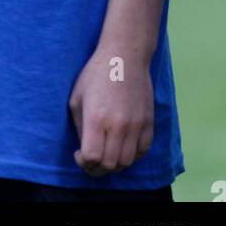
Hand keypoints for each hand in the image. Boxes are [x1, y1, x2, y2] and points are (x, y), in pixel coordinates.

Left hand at [68, 47, 153, 175]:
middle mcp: (118, 125)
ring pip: (127, 162)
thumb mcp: (77, 97)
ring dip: (115, 164)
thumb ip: (80, 126)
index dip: (83, 162)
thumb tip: (84, 147)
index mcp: (97, 119)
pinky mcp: (148, 122)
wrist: (124, 56)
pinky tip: (122, 146)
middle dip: (97, 168)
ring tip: (106, 154)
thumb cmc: (95, 74)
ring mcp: (136, 125)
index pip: (92, 158)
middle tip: (91, 160)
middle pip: (110, 165)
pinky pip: (143, 151)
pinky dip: (132, 155)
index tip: (79, 154)